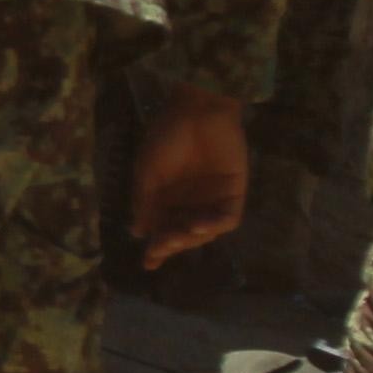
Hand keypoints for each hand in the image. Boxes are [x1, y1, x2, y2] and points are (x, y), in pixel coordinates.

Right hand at [128, 87, 252, 268]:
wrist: (198, 109)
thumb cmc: (167, 136)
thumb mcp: (147, 171)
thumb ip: (145, 202)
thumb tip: (138, 232)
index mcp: (169, 197)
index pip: (163, 229)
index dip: (157, 248)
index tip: (148, 263)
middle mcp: (192, 201)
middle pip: (183, 234)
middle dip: (171, 244)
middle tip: (161, 247)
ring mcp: (214, 198)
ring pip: (205, 232)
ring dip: (190, 238)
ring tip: (175, 235)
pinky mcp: (234, 192)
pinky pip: (227, 219)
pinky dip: (212, 226)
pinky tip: (196, 225)